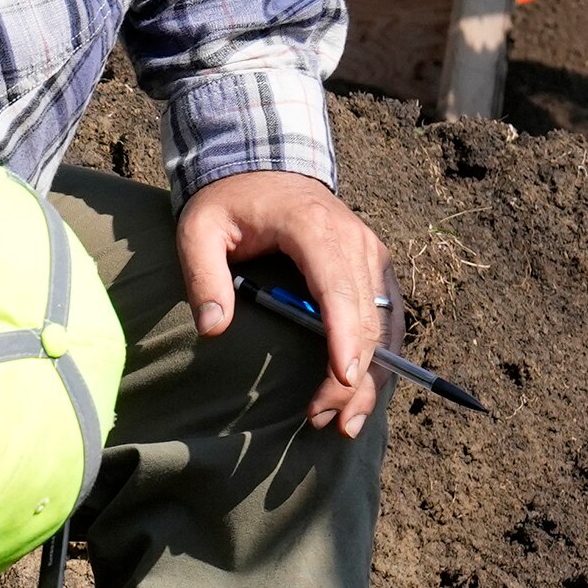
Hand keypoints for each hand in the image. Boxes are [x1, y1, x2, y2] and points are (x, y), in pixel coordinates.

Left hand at [177, 168, 389, 436]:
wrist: (264, 165)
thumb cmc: (228, 202)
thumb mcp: (199, 230)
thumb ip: (203, 276)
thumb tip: (213, 329)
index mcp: (314, 229)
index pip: (337, 289)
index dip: (345, 337)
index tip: (343, 379)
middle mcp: (355, 241)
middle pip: (367, 317)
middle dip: (353, 376)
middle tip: (328, 422)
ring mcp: (371, 254)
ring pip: (386, 324)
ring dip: (374, 376)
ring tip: (347, 422)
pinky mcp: (375, 267)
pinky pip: (388, 318)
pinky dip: (382, 358)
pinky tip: (364, 394)